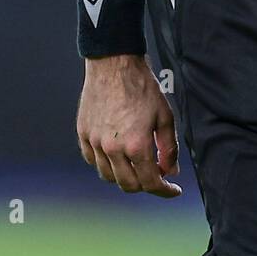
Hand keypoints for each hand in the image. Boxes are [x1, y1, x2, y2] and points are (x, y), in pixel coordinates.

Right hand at [77, 54, 182, 196]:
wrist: (114, 64)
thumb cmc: (143, 87)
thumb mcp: (165, 116)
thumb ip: (169, 148)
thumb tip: (171, 171)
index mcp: (136, 145)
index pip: (150, 182)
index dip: (165, 191)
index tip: (173, 190)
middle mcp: (113, 148)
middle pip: (128, 185)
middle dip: (146, 185)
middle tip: (157, 175)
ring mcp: (95, 142)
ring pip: (109, 176)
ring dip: (125, 176)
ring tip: (136, 163)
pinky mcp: (83, 134)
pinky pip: (93, 160)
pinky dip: (106, 163)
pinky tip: (117, 153)